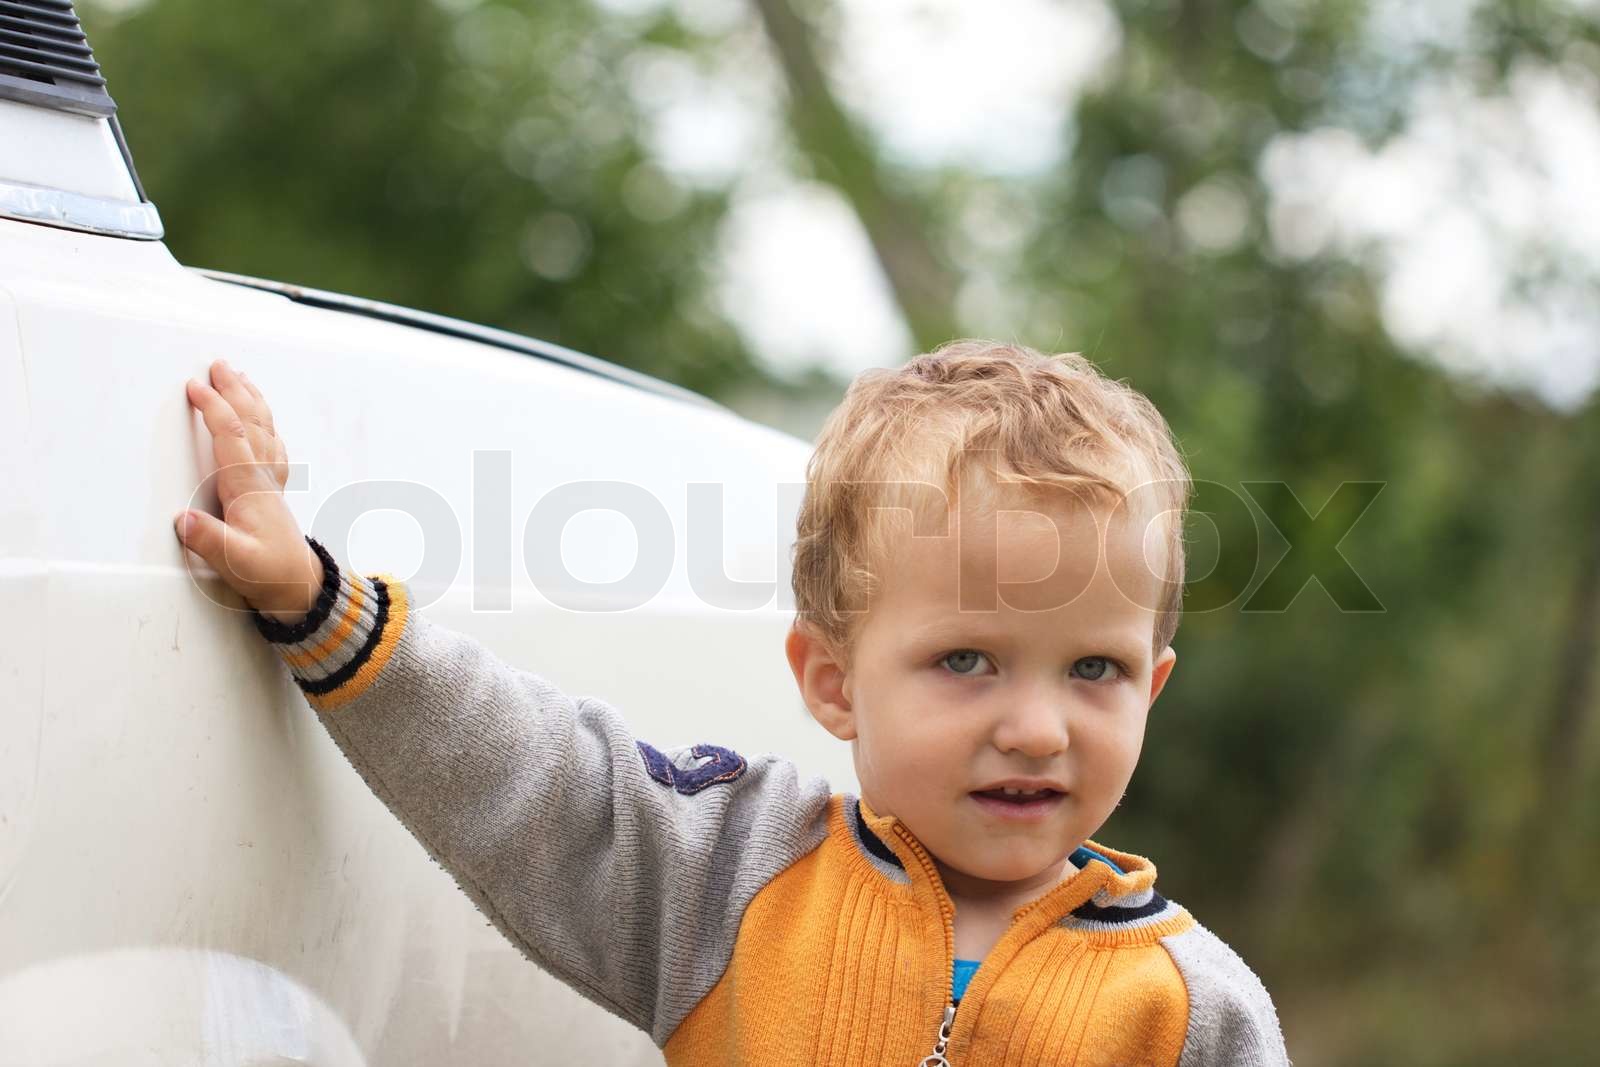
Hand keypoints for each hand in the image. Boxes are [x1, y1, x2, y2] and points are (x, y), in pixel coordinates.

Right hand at [174, 359, 324, 623]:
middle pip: (249, 422)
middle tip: (218, 365)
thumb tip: (182, 520)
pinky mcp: (270, 490)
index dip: (213, 409)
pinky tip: (260, 418)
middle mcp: (262, 478)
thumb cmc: (268, 575)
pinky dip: (261, 422)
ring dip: (249, 399)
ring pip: (262, 429)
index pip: (231, 436)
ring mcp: (269, 482)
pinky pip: (269, 444)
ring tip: (239, 376)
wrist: (298, 587)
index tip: (194, 387)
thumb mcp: (235, 562)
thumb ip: (209, 540)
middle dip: (233, 391)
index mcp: (249, 487)